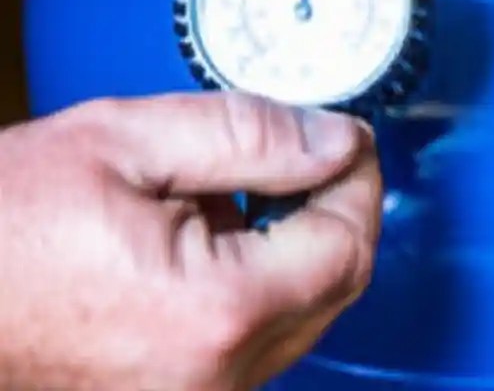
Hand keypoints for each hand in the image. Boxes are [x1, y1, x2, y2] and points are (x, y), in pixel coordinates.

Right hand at [0, 92, 380, 390]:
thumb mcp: (125, 141)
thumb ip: (250, 136)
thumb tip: (337, 140)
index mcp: (214, 312)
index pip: (346, 245)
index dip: (358, 181)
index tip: (347, 139)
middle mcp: (213, 377)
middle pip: (335, 289)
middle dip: (335, 212)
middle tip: (311, 152)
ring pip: (301, 318)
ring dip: (297, 249)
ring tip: (242, 192)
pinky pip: (253, 344)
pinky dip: (257, 286)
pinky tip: (211, 240)